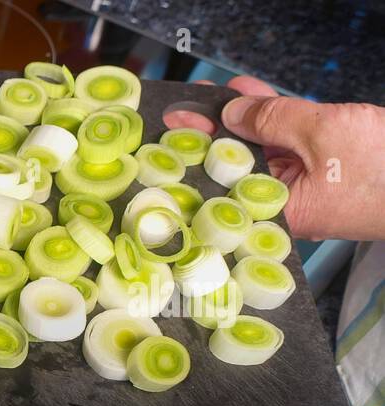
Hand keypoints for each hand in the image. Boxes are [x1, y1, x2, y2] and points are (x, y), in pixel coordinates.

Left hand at [164, 76, 384, 241]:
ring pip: (263, 153)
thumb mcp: (324, 132)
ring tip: (215, 98)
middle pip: (237, 168)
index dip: (196, 154)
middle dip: (214, 136)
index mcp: (278, 214)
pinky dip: (273, 125)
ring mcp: (304, 192)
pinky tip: (254, 102)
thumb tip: (235, 113)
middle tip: (184, 115)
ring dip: (243, 123)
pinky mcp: (323, 176)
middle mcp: (285, 208)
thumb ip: (274, 119)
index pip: (222, 182)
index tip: (173, 135)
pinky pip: (289, 149)